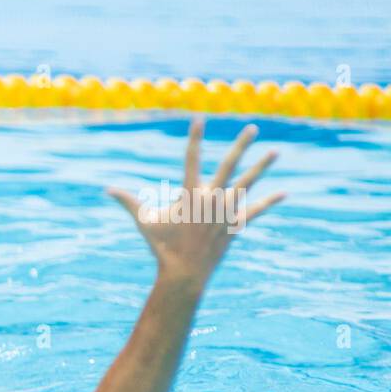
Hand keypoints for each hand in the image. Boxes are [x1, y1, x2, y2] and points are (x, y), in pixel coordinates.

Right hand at [108, 118, 284, 287]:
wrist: (183, 273)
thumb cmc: (161, 246)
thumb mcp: (144, 221)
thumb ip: (128, 201)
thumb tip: (107, 190)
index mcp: (189, 194)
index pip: (191, 158)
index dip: (195, 137)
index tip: (199, 118)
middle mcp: (211, 198)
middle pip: (229, 165)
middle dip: (241, 145)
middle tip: (253, 128)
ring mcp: (225, 212)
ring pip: (247, 183)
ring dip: (262, 166)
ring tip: (275, 151)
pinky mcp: (235, 225)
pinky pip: (255, 210)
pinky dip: (269, 202)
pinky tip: (283, 193)